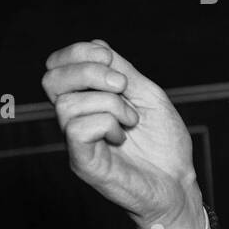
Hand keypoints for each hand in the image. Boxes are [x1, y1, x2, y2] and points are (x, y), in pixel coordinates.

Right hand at [42, 39, 201, 228]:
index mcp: (88, 98)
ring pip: (67, 104)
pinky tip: (121, 137)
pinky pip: (76, 129)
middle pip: (51, 79)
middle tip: (122, 86)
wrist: (178, 181)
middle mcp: (76, 117)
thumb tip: (97, 48)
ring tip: (131, 121)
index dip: (79, 52)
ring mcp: (76, 140)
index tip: (111, 60)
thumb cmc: (165, 142)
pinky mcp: (81, 161)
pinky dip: (106, 125)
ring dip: (110, 105)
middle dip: (88, 71)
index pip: (59, 64)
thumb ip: (123, 71)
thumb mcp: (148, 96)